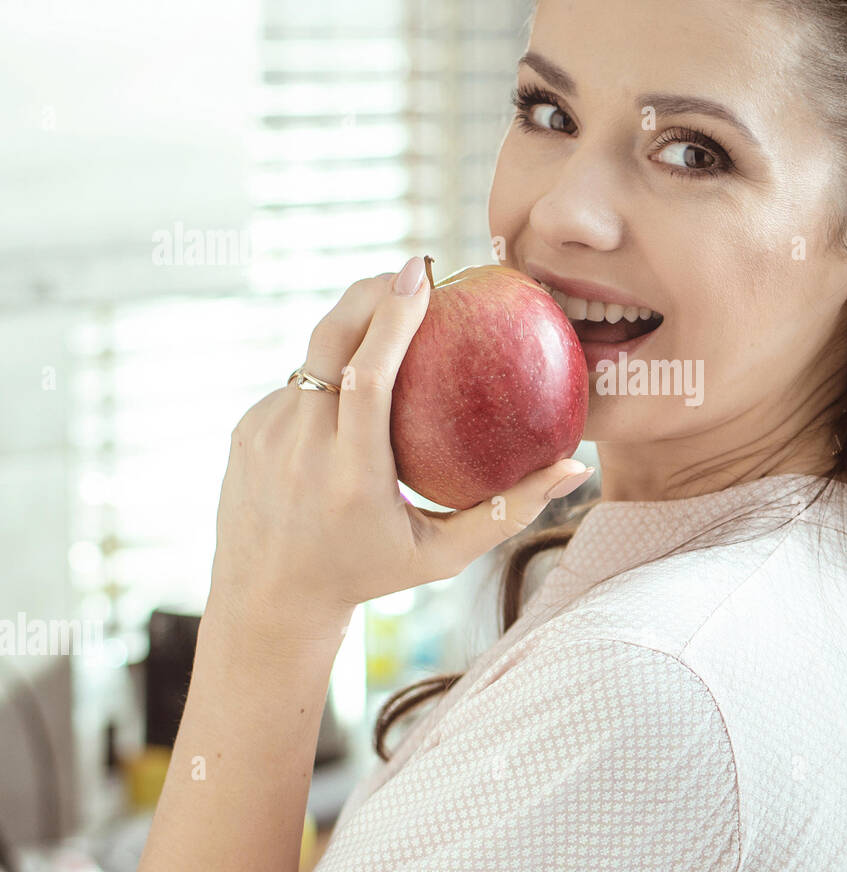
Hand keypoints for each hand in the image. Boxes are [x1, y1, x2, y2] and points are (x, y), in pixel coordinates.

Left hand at [207, 257, 591, 645]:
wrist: (267, 599)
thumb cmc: (371, 574)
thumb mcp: (443, 556)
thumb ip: (509, 512)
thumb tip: (575, 466)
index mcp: (349, 476)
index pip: (367, 377)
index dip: (393, 318)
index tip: (420, 274)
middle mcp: (299, 448)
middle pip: (330, 340)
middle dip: (370, 292)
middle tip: (415, 271)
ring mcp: (264, 433)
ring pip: (313, 357)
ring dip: (354, 330)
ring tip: (394, 317)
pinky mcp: (246, 428)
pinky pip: (297, 383)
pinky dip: (330, 371)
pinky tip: (357, 377)